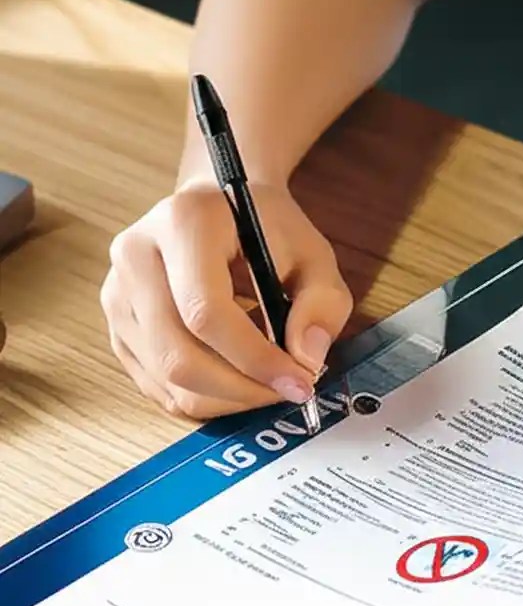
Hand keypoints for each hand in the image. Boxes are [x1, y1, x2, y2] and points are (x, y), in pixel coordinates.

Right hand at [100, 183, 352, 418]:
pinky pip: (155, 384)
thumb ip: (322, 304)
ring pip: (165, 377)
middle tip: (288, 391)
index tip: (299, 381)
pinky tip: (239, 381)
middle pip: (177, 353)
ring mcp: (117, 293)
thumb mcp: (314, 255)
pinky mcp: (116, 324)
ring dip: (226, 398)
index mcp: (184, 223)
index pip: (205, 311)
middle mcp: (135, 255)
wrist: (220, 206)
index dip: (255, 358)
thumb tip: (305, 360)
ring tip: (268, 385)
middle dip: (242, 388)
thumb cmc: (268, 230)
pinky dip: (204, 397)